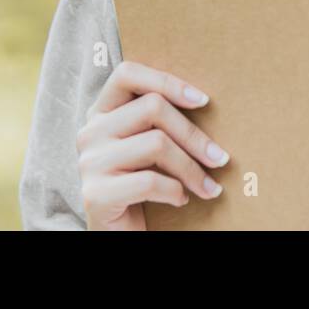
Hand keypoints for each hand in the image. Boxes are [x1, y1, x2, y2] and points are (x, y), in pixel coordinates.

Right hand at [77, 60, 228, 229]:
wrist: (116, 235)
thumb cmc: (138, 187)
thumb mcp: (144, 148)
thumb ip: (157, 123)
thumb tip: (203, 102)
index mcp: (99, 114)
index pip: (126, 74)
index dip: (167, 81)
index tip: (203, 101)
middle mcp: (89, 132)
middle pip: (152, 108)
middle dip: (194, 135)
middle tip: (219, 158)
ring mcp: (89, 163)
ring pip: (157, 144)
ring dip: (192, 169)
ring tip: (207, 187)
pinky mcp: (95, 194)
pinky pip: (150, 181)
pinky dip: (175, 192)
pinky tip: (181, 200)